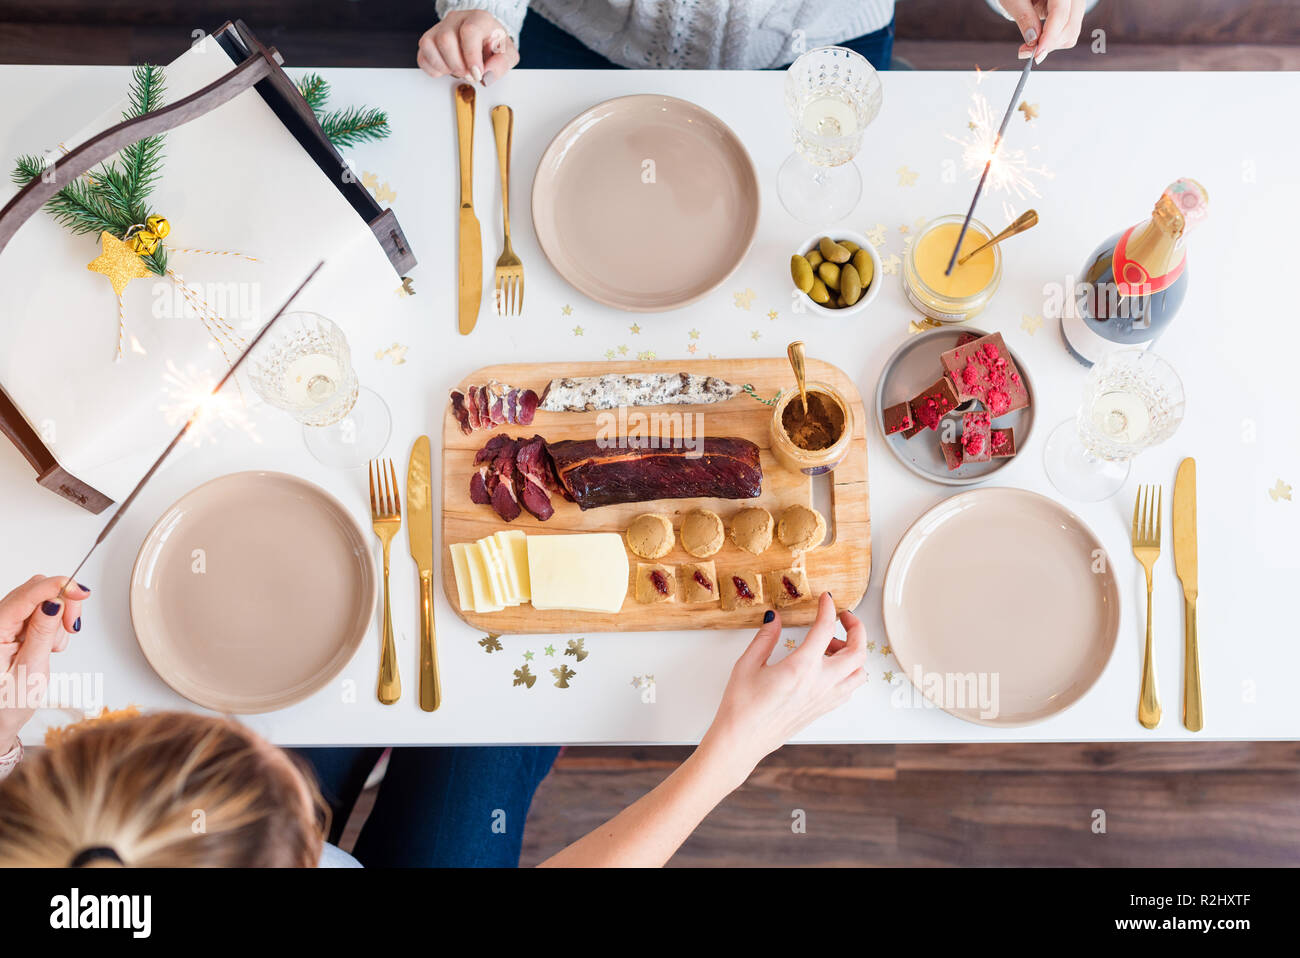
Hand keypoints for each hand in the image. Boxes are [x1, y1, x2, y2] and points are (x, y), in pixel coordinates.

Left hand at [0, 576, 89, 751]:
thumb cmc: (6, 704)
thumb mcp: (29, 670)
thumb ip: (42, 634)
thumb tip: (55, 603)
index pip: (28, 594)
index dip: (57, 586)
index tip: (81, 591)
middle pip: (34, 590)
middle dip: (61, 602)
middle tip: (72, 628)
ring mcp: (4, 625)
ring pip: (39, 599)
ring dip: (58, 617)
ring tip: (54, 646)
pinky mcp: (12, 628)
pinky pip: (38, 613)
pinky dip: (52, 624)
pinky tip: (49, 645)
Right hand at [418, 11, 519, 85]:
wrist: (484, 40)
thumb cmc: (494, 45)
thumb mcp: (507, 54)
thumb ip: (502, 64)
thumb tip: (487, 76)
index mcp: (479, 18)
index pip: (469, 32)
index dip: (472, 56)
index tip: (477, 73)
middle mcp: (456, 19)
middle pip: (445, 39)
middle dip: (458, 65)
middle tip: (470, 74)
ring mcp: (440, 28)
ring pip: (430, 46)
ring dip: (446, 67)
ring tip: (460, 70)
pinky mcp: (428, 41)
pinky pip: (422, 57)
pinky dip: (434, 70)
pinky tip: (448, 69)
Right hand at [700, 593, 867, 788]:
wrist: (741, 741)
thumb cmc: (741, 707)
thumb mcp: (747, 664)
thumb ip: (765, 637)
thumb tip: (773, 618)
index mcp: (801, 667)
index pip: (826, 628)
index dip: (828, 608)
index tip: (825, 599)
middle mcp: (820, 683)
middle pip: (858, 650)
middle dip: (856, 628)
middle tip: (843, 617)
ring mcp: (825, 699)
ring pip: (860, 672)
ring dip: (854, 653)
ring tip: (832, 645)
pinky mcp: (823, 709)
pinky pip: (849, 688)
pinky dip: (849, 673)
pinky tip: (828, 668)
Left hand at [1000, 0, 1086, 61]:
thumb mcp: (1015, 1)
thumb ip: (1025, 18)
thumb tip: (1033, 40)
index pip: (1060, 14)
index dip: (1049, 36)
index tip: (1036, 54)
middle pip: (1069, 26)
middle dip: (1048, 43)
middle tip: (1025, 50)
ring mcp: (1075, 6)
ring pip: (1071, 33)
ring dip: (1051, 45)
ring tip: (1030, 42)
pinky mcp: (1073, 15)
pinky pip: (1069, 34)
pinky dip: (1054, 42)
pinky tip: (1040, 38)